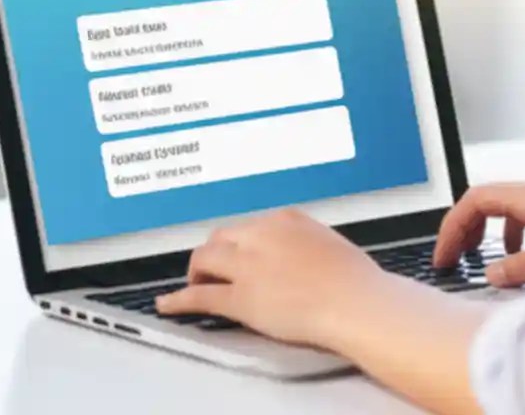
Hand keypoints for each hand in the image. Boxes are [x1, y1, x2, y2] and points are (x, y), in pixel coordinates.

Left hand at [156, 208, 393, 346]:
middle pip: (221, 237)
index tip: (240, 253)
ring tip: (195, 283)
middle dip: (215, 253)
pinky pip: (200, 296)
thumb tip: (300, 257)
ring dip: (197, 271)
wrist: (356, 302)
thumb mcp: (329, 244)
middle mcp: (260, 235)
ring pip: (204, 259)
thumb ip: (305, 245)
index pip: (250, 226)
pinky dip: (179, 300)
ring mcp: (247, 266)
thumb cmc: (356, 281)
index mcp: (285, 219)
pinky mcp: (239, 297)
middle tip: (215, 269)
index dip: (241, 244)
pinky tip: (169, 304)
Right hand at [434, 181, 524, 286]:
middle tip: (450, 259)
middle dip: (461, 229)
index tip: (444, 255)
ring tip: (474, 259)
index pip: (476, 200)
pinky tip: (515, 258)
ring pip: (502, 208)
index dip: (453, 226)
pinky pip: (521, 216)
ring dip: (482, 231)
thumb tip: (491, 273)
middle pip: (484, 200)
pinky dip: (507, 235)